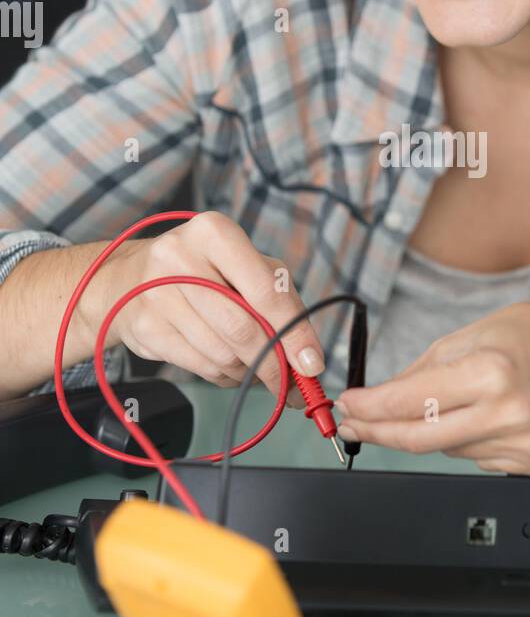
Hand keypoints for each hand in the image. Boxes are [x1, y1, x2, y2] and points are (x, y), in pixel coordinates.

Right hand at [79, 210, 324, 404]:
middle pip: (243, 330)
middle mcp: (180, 258)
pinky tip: (230, 366)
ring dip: (248, 371)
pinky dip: (225, 375)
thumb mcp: (247, 265)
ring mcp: (157, 295)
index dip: (294, 333)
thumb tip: (307, 358)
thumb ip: (281, 302)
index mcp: (214, 233)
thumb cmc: (203, 269)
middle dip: (274, 364)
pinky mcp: (146, 329)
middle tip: (292, 383)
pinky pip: (200, 367)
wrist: (128, 277)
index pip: (266, 292)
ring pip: (222, 354)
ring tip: (255, 366)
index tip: (312, 364)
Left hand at [334, 300, 529, 473]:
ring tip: (466, 400)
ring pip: (451, 452)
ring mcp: (529, 444)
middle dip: (380, 432)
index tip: (348, 407)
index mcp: (491, 371)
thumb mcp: (474, 333)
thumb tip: (377, 402)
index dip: (370, 409)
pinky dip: (474, 440)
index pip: (411, 402)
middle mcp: (511, 412)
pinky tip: (496, 416)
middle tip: (355, 425)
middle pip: (421, 440)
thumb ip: (423, 371)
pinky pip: (483, 460)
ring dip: (438, 431)